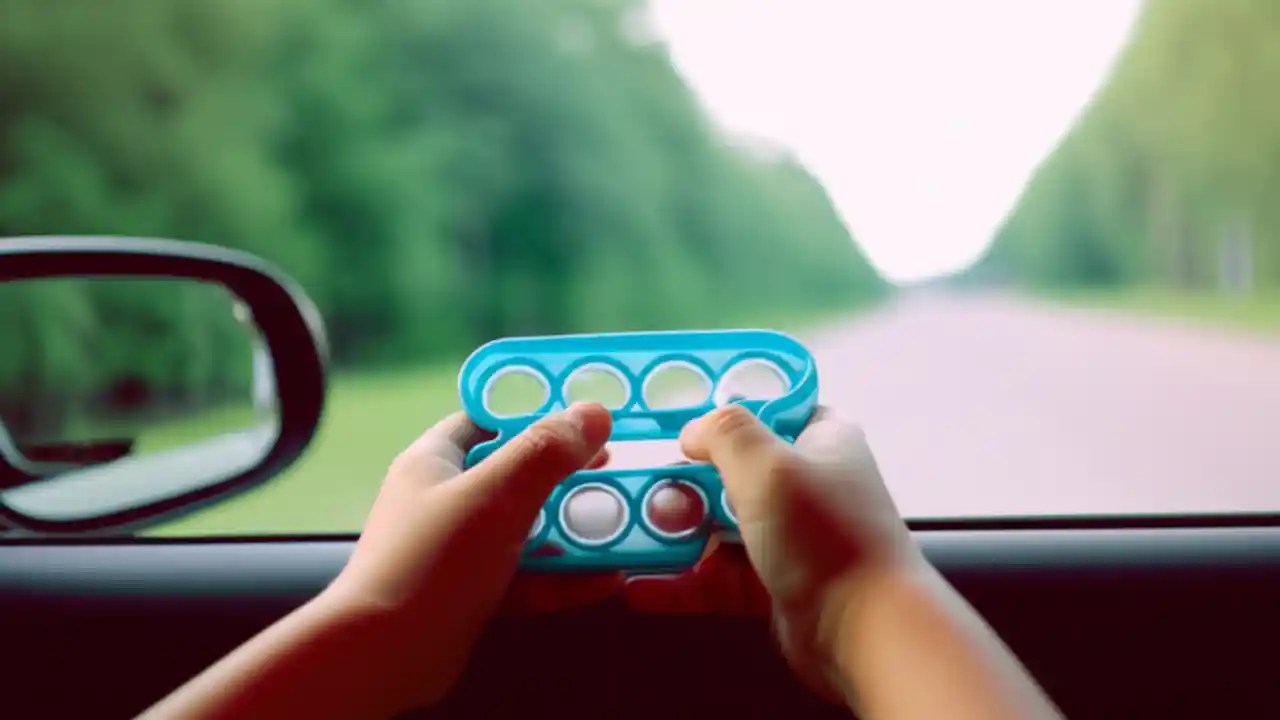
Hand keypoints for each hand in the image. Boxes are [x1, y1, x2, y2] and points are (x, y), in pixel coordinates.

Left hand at [323, 402, 621, 709]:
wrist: (384, 657)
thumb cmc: (432, 561)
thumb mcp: (494, 494)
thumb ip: (545, 452)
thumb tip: (594, 410)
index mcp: (435, 461)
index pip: (485, 418)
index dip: (531, 410)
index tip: (579, 411)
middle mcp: (444, 500)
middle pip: (513, 473)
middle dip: (564, 473)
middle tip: (610, 467)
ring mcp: (458, 550)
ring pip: (525, 529)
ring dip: (572, 529)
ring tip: (620, 521)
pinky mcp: (472, 595)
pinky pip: (527, 577)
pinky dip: (564, 578)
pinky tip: (607, 579)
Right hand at [626, 404, 922, 699]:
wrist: (866, 633)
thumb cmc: (823, 535)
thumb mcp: (767, 463)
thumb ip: (723, 432)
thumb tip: (692, 431)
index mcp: (821, 438)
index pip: (771, 405)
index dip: (725, 410)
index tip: (676, 421)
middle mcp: (808, 483)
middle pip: (732, 468)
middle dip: (686, 481)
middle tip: (651, 492)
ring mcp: (792, 537)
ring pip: (720, 523)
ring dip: (677, 530)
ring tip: (637, 536)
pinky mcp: (775, 584)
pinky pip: (720, 574)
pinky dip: (683, 580)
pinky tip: (643, 584)